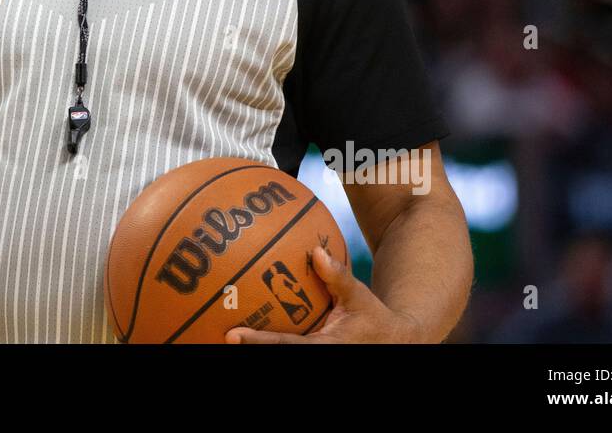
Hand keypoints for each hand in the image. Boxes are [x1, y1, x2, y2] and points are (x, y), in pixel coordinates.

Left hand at [225, 245, 422, 343]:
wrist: (394, 345)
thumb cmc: (372, 318)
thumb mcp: (358, 296)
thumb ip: (337, 276)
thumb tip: (316, 250)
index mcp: (325, 348)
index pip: (286, 347)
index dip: (259, 343)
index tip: (232, 334)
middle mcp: (316, 358)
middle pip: (276, 357)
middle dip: (248, 350)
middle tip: (219, 336)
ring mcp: (313, 361)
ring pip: (279, 357)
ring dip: (254, 349)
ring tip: (217, 336)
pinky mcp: (311, 357)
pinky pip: (286, 350)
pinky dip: (266, 343)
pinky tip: (242, 335)